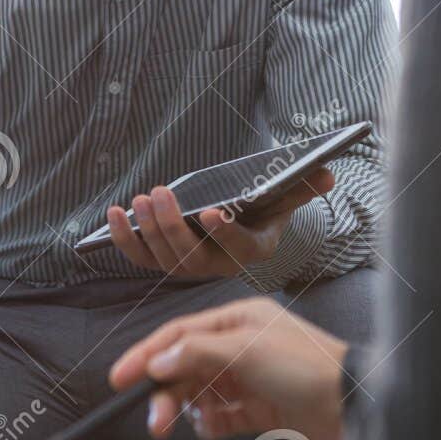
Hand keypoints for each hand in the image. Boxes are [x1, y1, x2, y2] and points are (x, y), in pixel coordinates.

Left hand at [104, 167, 334, 281]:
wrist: (240, 225)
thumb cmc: (262, 208)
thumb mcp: (284, 197)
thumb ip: (302, 186)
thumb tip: (328, 172)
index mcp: (250, 251)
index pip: (237, 247)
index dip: (224, 233)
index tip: (210, 212)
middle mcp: (218, 267)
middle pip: (192, 257)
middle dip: (171, 227)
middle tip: (159, 193)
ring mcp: (189, 267)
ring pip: (164, 259)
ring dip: (147, 231)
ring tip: (140, 199)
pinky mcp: (164, 261)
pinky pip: (140, 257)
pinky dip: (123, 239)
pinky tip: (112, 214)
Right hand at [109, 296, 348, 439]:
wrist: (354, 406)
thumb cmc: (306, 366)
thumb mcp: (246, 349)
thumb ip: (197, 352)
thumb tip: (159, 361)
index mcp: (236, 320)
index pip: (179, 335)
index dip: (146, 355)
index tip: (119, 378)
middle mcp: (240, 345)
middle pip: (186, 367)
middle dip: (165, 392)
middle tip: (154, 420)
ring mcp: (250, 379)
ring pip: (201, 393)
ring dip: (186, 408)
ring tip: (181, 424)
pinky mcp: (260, 409)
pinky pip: (222, 416)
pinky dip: (211, 422)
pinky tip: (210, 427)